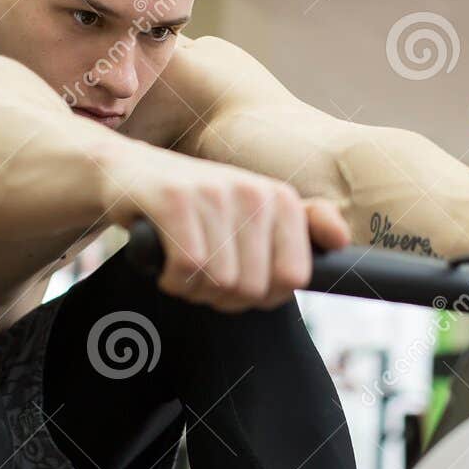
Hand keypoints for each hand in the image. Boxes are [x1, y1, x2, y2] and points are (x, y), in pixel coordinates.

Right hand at [115, 149, 348, 311]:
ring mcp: (215, 193)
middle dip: (221, 296)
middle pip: (252, 289)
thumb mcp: (249, 213)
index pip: (291, 280)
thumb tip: (341, 238)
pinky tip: (163, 262)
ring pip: (219, 283)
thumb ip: (300, 227)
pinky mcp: (175, 200)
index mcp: (279, 199)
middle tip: (200, 272)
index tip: (237, 277)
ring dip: (192, 289)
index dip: (261, 294)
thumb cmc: (194, 205)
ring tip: (181, 263)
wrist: (127, 173)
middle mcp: (253, 191)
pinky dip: (170, 280)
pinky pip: (187, 271)